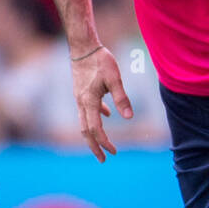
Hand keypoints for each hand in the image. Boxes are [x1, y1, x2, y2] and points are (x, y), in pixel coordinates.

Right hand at [73, 47, 132, 161]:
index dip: (104, 142)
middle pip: (85, 131)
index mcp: (88, 102)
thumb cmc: (100, 60)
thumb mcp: (115, 79)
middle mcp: (81, 103)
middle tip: (103, 160)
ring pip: (84, 122)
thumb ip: (122, 98)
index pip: (95, 129)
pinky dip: (97, 116)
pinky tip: (107, 115)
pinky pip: (88, 110)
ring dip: (93, 135)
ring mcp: (79, 98)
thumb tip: (129, 117)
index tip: (113, 152)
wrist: (83, 47)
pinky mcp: (81, 92)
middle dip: (94, 147)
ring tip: (102, 144)